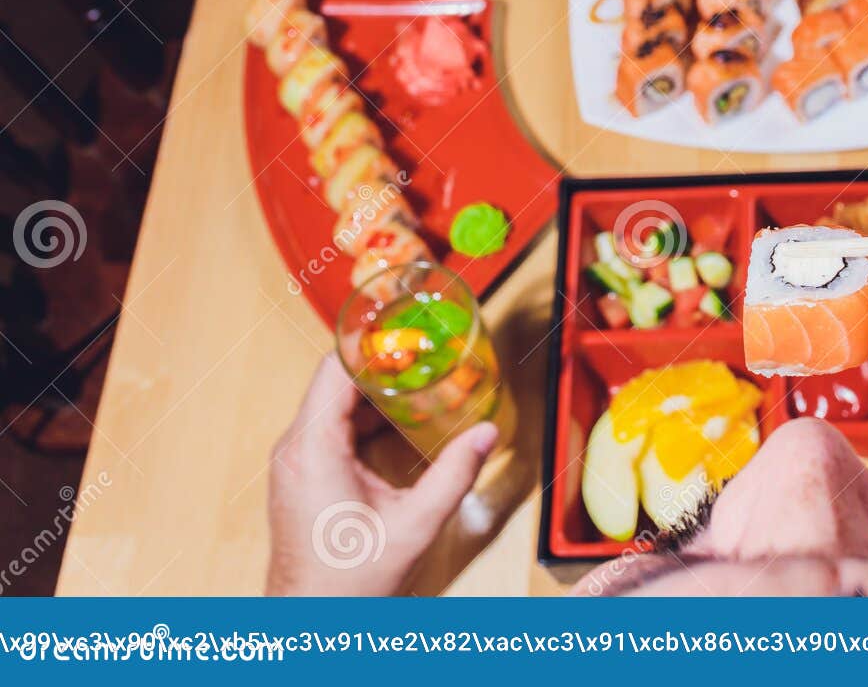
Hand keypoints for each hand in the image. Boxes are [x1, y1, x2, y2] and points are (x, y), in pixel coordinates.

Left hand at [266, 354, 497, 595]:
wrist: (308, 622)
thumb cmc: (346, 582)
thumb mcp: (413, 525)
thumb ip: (454, 475)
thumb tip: (486, 434)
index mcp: (313, 449)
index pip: (335, 368)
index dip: (373, 344)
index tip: (410, 331)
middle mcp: (295, 448)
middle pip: (337, 381)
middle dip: (384, 366)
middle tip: (428, 356)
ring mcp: (294, 463)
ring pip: (334, 405)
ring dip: (376, 394)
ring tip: (422, 386)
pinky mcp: (301, 476)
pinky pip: (331, 429)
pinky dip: (365, 420)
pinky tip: (401, 427)